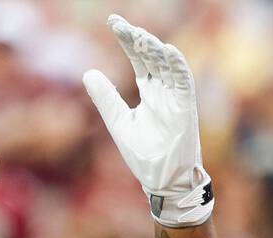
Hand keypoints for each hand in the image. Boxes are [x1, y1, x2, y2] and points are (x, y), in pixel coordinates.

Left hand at [83, 14, 212, 226]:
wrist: (161, 179)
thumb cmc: (143, 153)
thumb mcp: (118, 121)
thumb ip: (105, 97)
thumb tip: (87, 73)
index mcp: (149, 90)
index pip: (138, 58)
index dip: (128, 40)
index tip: (114, 23)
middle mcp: (163, 89)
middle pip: (150, 56)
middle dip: (136, 38)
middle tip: (119, 24)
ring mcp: (175, 96)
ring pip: (166, 64)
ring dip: (153, 48)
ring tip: (137, 34)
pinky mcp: (185, 106)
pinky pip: (183, 81)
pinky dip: (176, 65)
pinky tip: (167, 51)